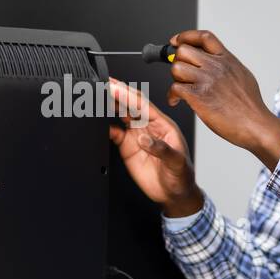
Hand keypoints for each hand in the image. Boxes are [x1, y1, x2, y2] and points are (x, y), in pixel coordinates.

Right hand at [106, 77, 204, 216]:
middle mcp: (148, 127)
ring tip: (98, 96)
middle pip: (130, 105)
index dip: (127, 94)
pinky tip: (99, 123)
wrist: (174, 194)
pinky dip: (106, 127)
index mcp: (162, 124)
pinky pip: (114, 133)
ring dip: (110, 105)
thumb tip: (144, 138)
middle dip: (117, 93)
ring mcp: (137, 136)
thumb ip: (161, 148)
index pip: (142, 104)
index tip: (115, 87)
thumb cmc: (181, 176)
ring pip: (121, 115)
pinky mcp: (128, 147)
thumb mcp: (176, 162)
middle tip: (103, 84)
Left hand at [166, 29, 279, 169]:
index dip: (186, 36)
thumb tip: (216, 63)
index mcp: (227, 59)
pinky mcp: (199, 96)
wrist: (255, 124)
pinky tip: (176, 101)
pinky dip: (172, 96)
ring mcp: (207, 80)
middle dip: (178, 62)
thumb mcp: (243, 76)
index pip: (204, 37)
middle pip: (184, 51)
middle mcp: (216, 66)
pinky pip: (175, 88)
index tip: (176, 41)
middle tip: (181, 75)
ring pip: (176, 67)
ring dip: (175, 79)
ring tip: (181, 89)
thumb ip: (227, 66)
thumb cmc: (250, 106)